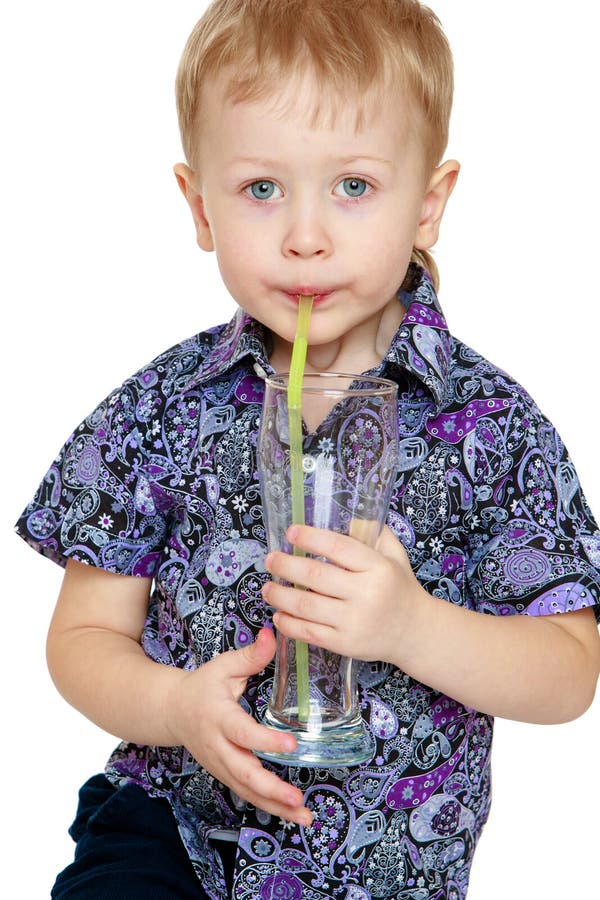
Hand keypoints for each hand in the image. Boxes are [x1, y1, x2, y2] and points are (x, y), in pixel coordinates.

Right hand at [166, 627, 311, 825]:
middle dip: (270, 789)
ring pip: (247, 790)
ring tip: (303, 816)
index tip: (292, 745)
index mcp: (218, 717)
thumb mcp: (223, 666)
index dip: (265, 740)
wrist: (171, 711)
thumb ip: (250, 655)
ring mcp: (219, 764)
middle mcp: (218, 746)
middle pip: (243, 772)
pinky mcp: (225, 774)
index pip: (243, 732)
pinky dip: (269, 807)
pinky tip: (291, 814)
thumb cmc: (202, 686)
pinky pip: (247, 794)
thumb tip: (271, 634)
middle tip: (297, 798)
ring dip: (275, 806)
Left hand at [262, 524, 424, 664]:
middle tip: (270, 560)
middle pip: (315, 576)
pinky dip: (288, 624)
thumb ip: (373, 532)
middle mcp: (366, 594)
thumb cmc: (399, 588)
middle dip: (285, 566)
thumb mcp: (395, 555)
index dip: (311, 538)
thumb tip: (346, 518)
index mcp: (378, 567)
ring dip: (280, 595)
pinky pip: (309, 633)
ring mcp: (354, 621)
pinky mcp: (345, 644)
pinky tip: (278, 615)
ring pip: (306, 606)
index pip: (338, 547)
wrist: (416, 634)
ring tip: (266, 588)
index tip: (290, 533)